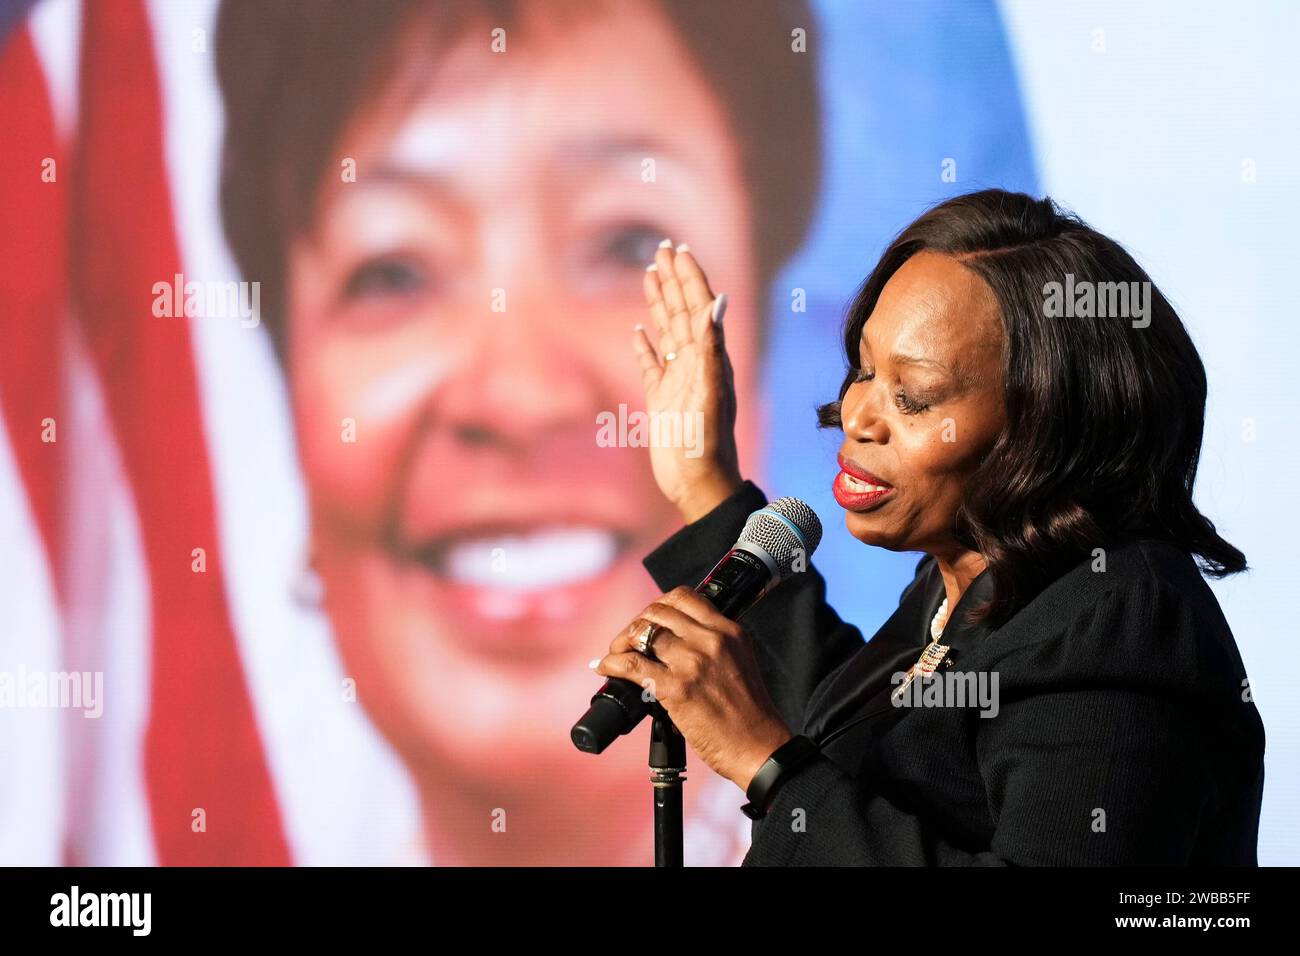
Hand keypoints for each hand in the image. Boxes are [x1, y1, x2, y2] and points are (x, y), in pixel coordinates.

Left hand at [594, 585, 794, 790]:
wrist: (760, 747)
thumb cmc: (749, 713)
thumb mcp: (738, 661)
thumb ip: (712, 645)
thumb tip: (674, 641)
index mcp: (728, 631)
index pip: (684, 597)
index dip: (658, 606)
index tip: (650, 620)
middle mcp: (711, 640)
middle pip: (657, 612)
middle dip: (637, 623)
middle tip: (628, 641)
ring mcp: (692, 662)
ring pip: (642, 632)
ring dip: (621, 642)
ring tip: (616, 654)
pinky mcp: (676, 688)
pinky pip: (632, 664)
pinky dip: (611, 663)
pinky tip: (605, 668)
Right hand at [634, 242, 742, 522]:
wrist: (697, 483)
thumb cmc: (706, 444)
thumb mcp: (709, 394)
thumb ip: (712, 349)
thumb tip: (716, 304)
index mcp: (710, 357)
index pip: (699, 306)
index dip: (689, 277)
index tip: (678, 249)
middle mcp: (696, 364)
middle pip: (683, 311)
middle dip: (673, 279)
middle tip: (663, 248)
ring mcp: (677, 380)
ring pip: (667, 332)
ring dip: (659, 303)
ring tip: (650, 276)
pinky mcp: (662, 401)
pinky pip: (651, 366)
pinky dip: (644, 347)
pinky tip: (637, 333)